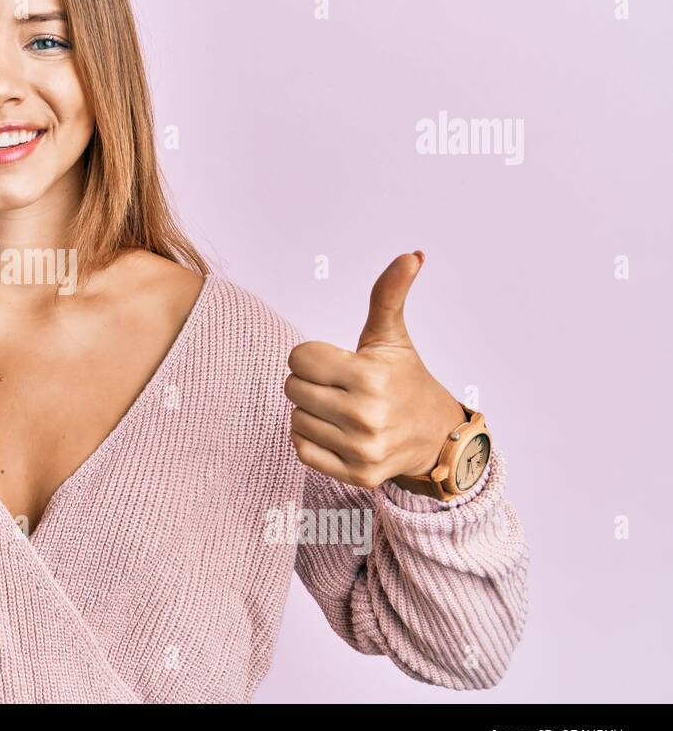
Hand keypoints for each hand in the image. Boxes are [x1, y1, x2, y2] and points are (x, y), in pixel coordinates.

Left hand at [283, 250, 466, 490]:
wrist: (438, 438)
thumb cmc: (406, 380)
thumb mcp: (393, 337)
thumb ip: (390, 294)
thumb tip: (411, 254)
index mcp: (371, 376)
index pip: (299, 358)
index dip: (313, 356)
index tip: (337, 362)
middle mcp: (366, 415)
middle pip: (292, 388)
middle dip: (310, 382)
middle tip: (339, 386)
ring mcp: (362, 449)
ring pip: (295, 419)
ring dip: (311, 412)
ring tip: (341, 409)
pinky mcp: (357, 475)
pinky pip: (301, 449)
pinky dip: (310, 439)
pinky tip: (336, 431)